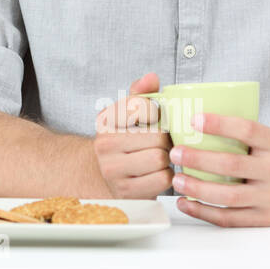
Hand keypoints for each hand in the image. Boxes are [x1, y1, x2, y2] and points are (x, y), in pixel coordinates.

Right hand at [93, 72, 173, 198]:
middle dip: (165, 140)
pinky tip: (156, 173)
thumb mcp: (126, 114)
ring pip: (160, 159)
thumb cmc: (123, 141)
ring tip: (158, 158)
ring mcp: (113, 170)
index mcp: (106, 120)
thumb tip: (152, 77)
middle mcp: (104, 144)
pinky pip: (162, 180)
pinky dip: (166, 176)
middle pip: (158, 137)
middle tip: (161, 143)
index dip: (156, 114)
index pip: (143, 107)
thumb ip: (140, 94)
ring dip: (166, 159)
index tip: (152, 120)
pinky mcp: (126, 192)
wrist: (103, 176)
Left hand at [170, 112, 269, 226]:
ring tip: (177, 180)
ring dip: (197, 189)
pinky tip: (187, 204)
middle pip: (231, 165)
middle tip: (175, 153)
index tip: (194, 119)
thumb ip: (245, 134)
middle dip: (198, 159)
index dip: (219, 124)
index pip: (247, 130)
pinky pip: (231, 218)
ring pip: (228, 196)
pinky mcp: (267, 218)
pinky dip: (204, 212)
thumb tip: (199, 122)